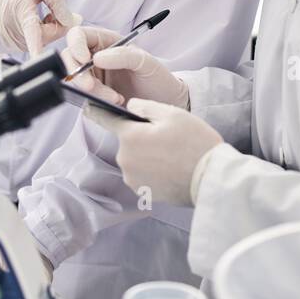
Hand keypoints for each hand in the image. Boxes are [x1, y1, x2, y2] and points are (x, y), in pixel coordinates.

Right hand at [0, 0, 80, 56]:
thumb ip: (59, 2)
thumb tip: (74, 22)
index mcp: (23, 13)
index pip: (32, 33)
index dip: (37, 49)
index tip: (39, 61)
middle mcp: (16, 31)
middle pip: (48, 36)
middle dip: (56, 24)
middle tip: (51, 10)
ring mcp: (13, 41)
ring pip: (43, 41)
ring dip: (48, 29)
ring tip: (39, 14)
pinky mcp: (13, 46)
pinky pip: (35, 43)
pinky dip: (40, 34)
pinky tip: (33, 22)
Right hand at [62, 25, 189, 108]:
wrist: (166, 104)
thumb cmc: (158, 78)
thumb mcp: (146, 62)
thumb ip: (124, 56)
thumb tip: (97, 58)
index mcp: (107, 41)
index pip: (79, 35)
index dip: (76, 45)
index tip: (85, 60)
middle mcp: (96, 57)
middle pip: (70, 58)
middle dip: (77, 73)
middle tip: (90, 87)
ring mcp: (93, 76)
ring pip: (75, 80)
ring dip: (90, 90)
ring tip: (116, 98)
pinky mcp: (93, 95)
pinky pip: (83, 96)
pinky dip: (94, 100)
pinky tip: (115, 102)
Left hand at [84, 98, 220, 207]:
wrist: (211, 179)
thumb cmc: (194, 143)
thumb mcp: (173, 114)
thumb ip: (145, 106)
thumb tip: (129, 107)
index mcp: (130, 136)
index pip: (106, 120)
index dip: (97, 112)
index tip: (88, 107)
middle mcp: (125, 159)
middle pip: (127, 141)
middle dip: (141, 136)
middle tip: (167, 137)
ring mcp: (132, 178)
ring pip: (135, 158)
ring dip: (147, 155)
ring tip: (172, 155)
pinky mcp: (142, 192)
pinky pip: (142, 174)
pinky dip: (152, 170)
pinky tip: (170, 169)